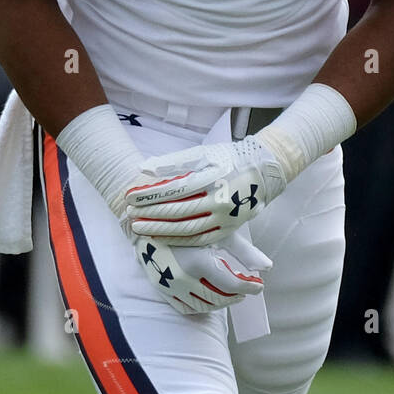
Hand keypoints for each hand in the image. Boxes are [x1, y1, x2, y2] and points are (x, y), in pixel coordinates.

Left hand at [125, 137, 287, 245]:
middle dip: (150, 214)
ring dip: (161, 230)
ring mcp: (225, 218)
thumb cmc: (229, 158)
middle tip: (129, 215)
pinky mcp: (228, 229)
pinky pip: (200, 239)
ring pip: (187, 230)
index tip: (129, 196)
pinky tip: (162, 237)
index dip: (149, 194)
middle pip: (178, 212)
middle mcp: (220, 200)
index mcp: (213, 178)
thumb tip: (144, 169)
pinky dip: (179, 240)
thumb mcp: (203, 153)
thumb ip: (173, 162)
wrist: (264, 170)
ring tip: (140, 228)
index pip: (174, 190)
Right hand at [136, 228, 271, 313]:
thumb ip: (244, 251)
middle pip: (220, 298)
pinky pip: (187, 308)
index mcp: (199, 260)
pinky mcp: (162, 289)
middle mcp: (184, 277)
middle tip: (246, 289)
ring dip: (222, 303)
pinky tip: (211, 298)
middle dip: (237, 295)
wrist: (147, 222)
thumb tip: (267, 266)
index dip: (250, 287)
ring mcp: (171, 286)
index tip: (259, 285)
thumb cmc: (188, 222)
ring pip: (204, 306)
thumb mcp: (216, 231)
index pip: (232, 284)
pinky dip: (202, 307)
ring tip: (231, 294)